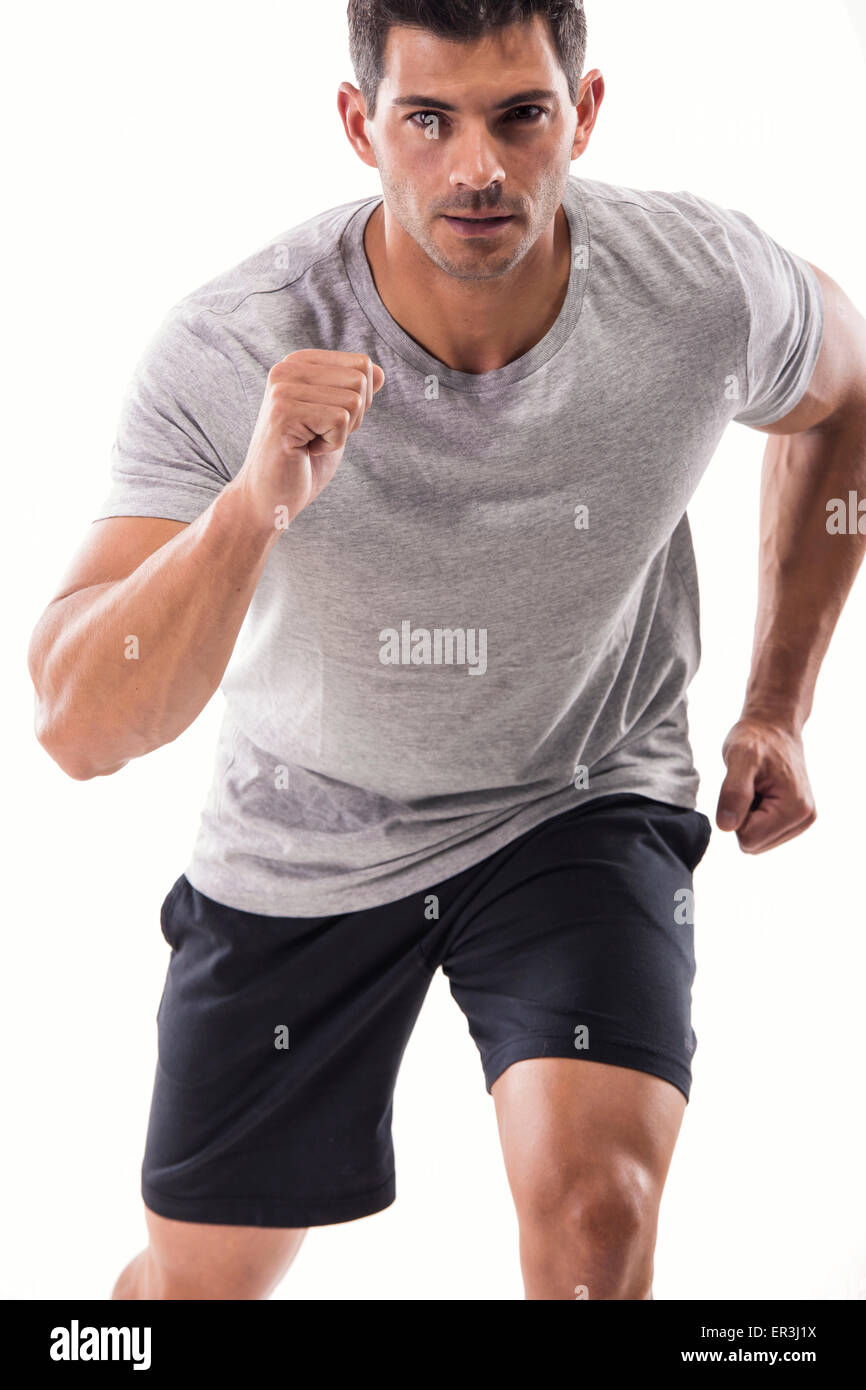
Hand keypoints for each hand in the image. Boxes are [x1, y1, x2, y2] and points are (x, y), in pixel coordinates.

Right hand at [233, 349, 384, 532]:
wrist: (269, 498)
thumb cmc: (302, 462)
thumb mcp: (335, 423)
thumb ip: (352, 394)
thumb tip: (380, 371)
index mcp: (299, 363)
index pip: (362, 365)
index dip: (359, 402)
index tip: (326, 422)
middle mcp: (287, 368)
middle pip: (360, 380)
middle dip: (353, 418)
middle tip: (318, 436)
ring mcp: (283, 388)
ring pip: (353, 400)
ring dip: (341, 433)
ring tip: (310, 443)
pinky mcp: (283, 411)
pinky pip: (339, 420)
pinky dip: (331, 444)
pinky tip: (305, 451)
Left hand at [716, 715, 816, 851]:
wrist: (773, 726)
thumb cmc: (755, 738)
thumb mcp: (739, 757)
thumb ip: (734, 792)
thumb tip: (727, 827)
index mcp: (795, 809)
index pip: (748, 839)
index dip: (735, 814)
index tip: (746, 786)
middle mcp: (804, 819)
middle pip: (753, 844)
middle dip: (743, 817)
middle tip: (750, 786)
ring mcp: (802, 821)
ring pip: (757, 840)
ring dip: (749, 815)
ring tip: (757, 786)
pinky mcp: (795, 819)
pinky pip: (762, 833)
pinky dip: (755, 814)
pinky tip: (763, 792)